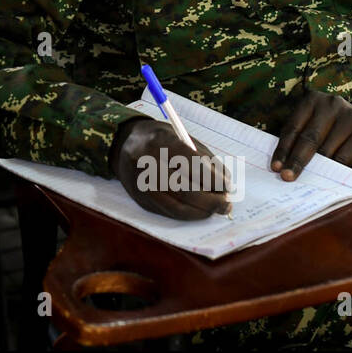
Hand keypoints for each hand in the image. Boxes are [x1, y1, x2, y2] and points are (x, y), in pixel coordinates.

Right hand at [113, 118, 232, 219]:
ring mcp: (140, 184)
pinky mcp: (140, 199)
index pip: (190, 164)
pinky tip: (200, 211)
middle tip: (226, 204)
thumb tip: (226, 184)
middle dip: (210, 200)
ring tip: (216, 210)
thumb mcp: (182, 138)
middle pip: (183, 189)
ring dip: (201, 212)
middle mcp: (146, 164)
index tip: (228, 186)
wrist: (124, 144)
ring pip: (176, 206)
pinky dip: (188, 214)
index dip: (212, 179)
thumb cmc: (161, 139)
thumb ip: (204, 158)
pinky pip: (168, 212)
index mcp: (158, 142)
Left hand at [270, 90, 351, 180]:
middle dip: (296, 160)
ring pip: (327, 150)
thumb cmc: (333, 129)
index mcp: (313, 100)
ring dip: (316, 168)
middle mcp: (332, 104)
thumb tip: (284, 165)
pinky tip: (328, 178)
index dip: (283, 149)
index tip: (275, 167)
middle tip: (286, 177)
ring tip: (307, 180)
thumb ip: (301, 138)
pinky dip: (334, 170)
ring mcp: (351, 117)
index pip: (293, 128)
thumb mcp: (315, 126)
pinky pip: (345, 158)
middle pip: (309, 138)